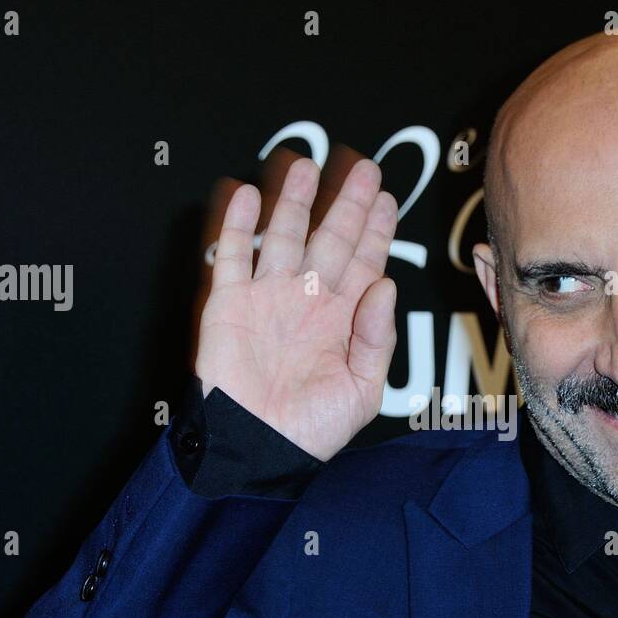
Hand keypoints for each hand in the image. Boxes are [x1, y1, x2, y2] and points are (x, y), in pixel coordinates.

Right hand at [194, 157, 398, 461]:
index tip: (388, 199)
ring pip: (284, 237)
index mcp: (341, 320)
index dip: (376, 230)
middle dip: (347, 204)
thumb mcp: (362, 390)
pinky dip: (238, 226)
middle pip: (330, 239)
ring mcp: (267, 298)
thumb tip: (385, 285)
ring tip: (306, 167)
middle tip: (365, 170)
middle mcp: (306, 301)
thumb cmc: (311, 430)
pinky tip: (248, 196)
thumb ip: (376, 338)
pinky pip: (232, 257)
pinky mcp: (229, 305)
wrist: (257, 450)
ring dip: (294, 202)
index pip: (364, 263)